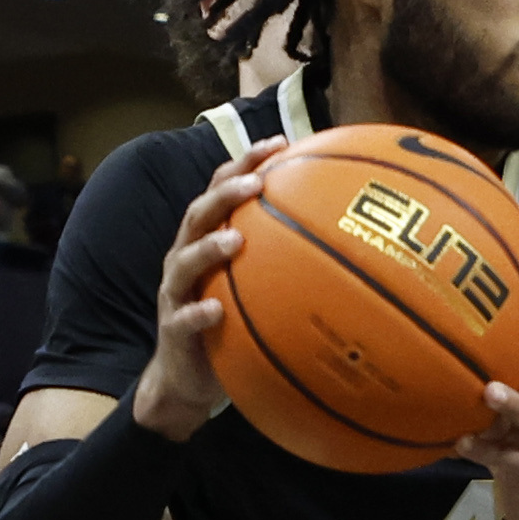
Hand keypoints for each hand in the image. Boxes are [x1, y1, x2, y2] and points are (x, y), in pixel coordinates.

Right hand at [131, 137, 284, 440]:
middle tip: (256, 182)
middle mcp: (186, 257)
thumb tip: (345, 237)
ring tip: (235, 241)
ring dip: (209, 247)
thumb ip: (284, 257)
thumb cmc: (232, 322)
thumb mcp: (257, 284)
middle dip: (225, 193)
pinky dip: (198, 313)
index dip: (246, 162)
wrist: (187, 376)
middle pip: (200, 213)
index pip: (222, 189)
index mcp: (207, 239)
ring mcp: (176, 291)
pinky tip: (216, 311)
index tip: (279, 143)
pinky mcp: (173, 329)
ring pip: (186, 261)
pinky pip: (183, 318)